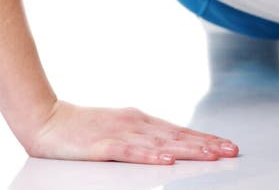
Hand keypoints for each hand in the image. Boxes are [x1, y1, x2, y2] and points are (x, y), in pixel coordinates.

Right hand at [25, 100, 238, 164]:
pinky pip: (131, 152)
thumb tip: (170, 145)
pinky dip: (150, 155)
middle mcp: (135, 123)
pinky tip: (166, 159)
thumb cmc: (82, 128)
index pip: (179, 130)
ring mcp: (120, 133)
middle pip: (176, 135)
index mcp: (139, 120)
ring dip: (187, 149)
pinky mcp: (103, 145)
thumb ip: (142, 136)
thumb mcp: (118, 129)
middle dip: (205, 144)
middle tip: (231, 150)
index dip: (204, 138)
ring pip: (160, 142)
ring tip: (210, 155)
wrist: (47, 119)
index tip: (227, 145)